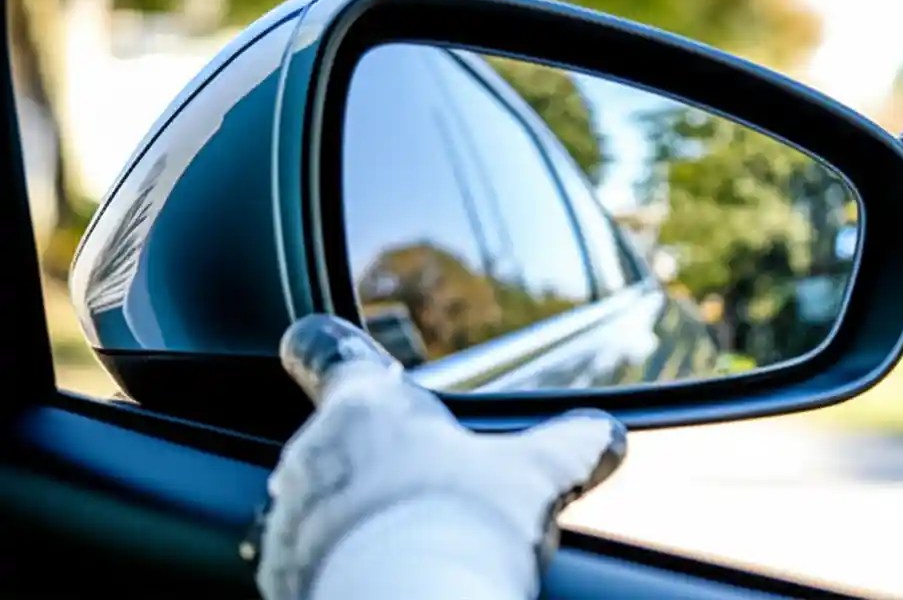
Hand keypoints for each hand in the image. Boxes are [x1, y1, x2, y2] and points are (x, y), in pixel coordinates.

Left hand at [254, 314, 626, 599]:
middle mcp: (311, 453)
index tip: (313, 343)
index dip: (326, 348)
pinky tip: (383, 580)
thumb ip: (572, 446)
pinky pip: (305, 560)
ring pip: (317, 503)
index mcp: (367, 406)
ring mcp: (288, 518)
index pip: (327, 352)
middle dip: (374, 462)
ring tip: (409, 548)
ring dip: (353, 517)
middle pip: (336, 441)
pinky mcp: (280, 574)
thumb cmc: (464, 527)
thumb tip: (606, 435)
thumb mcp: (536, 477)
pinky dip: (336, 566)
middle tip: (428, 495)